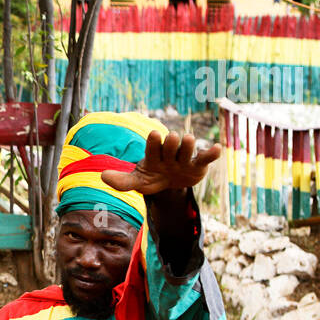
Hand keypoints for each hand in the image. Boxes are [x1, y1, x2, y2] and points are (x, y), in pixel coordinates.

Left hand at [101, 131, 221, 196]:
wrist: (170, 185)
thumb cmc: (152, 178)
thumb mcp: (137, 182)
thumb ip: (122, 181)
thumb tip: (102, 176)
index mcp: (153, 156)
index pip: (153, 146)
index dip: (154, 141)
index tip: (154, 133)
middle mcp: (169, 153)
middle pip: (171, 144)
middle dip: (171, 142)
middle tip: (173, 139)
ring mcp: (184, 159)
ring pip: (187, 148)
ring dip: (188, 145)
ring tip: (187, 140)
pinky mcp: (198, 165)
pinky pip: (206, 157)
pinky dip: (211, 153)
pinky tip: (216, 148)